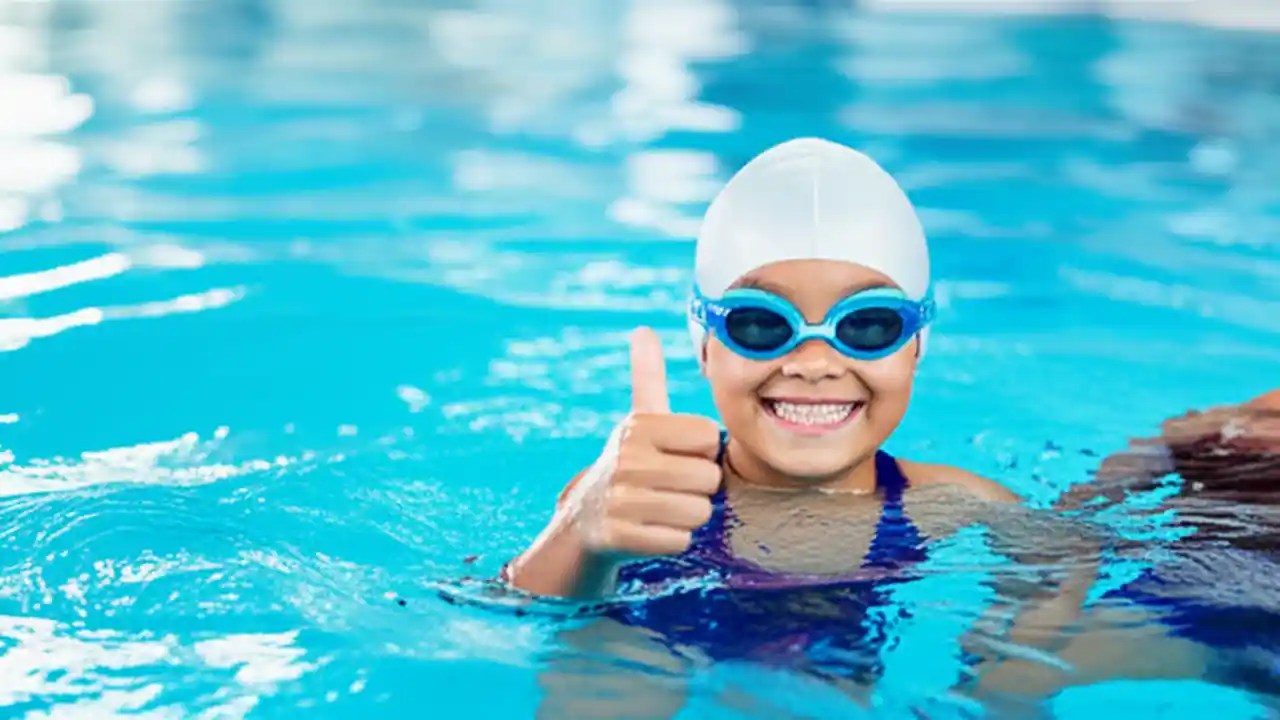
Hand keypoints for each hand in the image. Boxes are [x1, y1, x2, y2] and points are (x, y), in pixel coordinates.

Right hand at [559, 327, 722, 557]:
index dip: (702, 452)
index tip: (677, 456)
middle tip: (671, 488)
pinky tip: (650, 530)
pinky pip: (678, 540)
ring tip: (662, 509)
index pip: (709, 437)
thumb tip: (642, 330)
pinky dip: (671, 540)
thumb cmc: (628, 467)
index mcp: (638, 426)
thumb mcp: (637, 422)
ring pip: (698, 512)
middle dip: (699, 489)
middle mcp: (626, 459)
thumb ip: (647, 378)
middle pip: (709, 478)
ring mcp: (618, 499)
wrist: (583, 524)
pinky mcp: (617, 536)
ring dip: (688, 516)